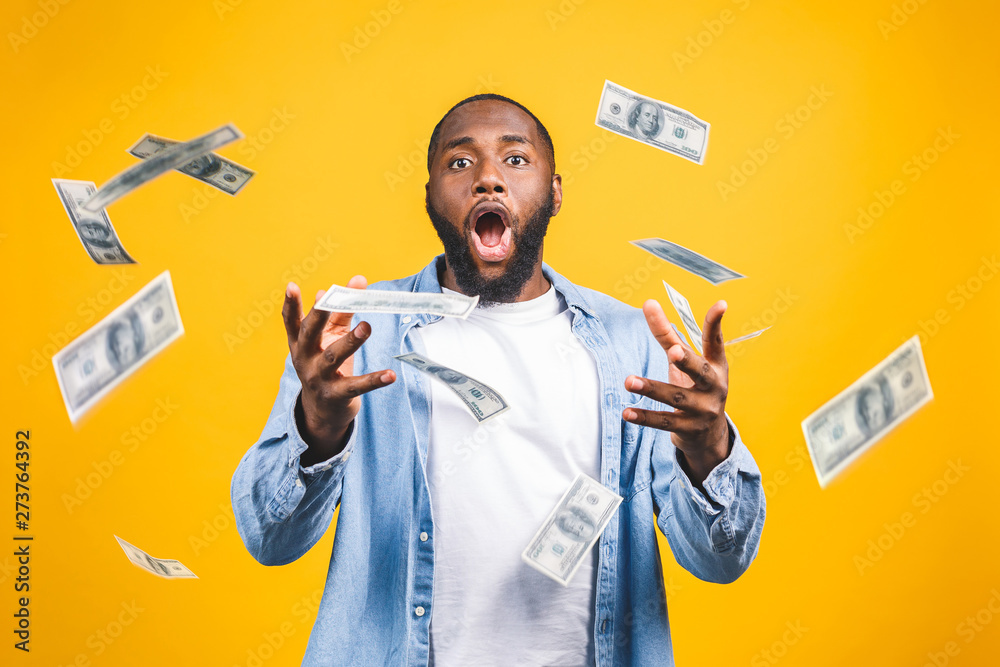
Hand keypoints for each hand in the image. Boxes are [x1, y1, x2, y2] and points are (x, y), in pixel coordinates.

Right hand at [282, 275, 395, 463]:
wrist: (321, 411)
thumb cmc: (325, 365)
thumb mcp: (330, 338)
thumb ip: (342, 310)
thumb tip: (356, 281)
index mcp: (301, 343)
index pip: (293, 321)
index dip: (291, 304)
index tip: (290, 286)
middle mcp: (305, 359)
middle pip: (310, 334)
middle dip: (320, 315)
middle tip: (332, 298)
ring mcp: (318, 378)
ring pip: (333, 357)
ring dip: (350, 341)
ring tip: (366, 326)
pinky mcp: (336, 395)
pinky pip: (357, 386)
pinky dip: (374, 380)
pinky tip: (391, 374)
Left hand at [623, 299, 730, 485]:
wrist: (709, 435)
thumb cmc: (694, 387)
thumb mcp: (684, 362)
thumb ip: (667, 335)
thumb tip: (648, 302)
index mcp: (715, 366)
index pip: (715, 342)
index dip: (716, 324)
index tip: (720, 304)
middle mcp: (713, 387)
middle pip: (699, 371)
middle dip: (687, 361)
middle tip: (673, 352)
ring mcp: (703, 410)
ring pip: (676, 398)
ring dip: (652, 389)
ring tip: (629, 381)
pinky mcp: (688, 429)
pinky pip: (664, 422)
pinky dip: (645, 417)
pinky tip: (626, 412)